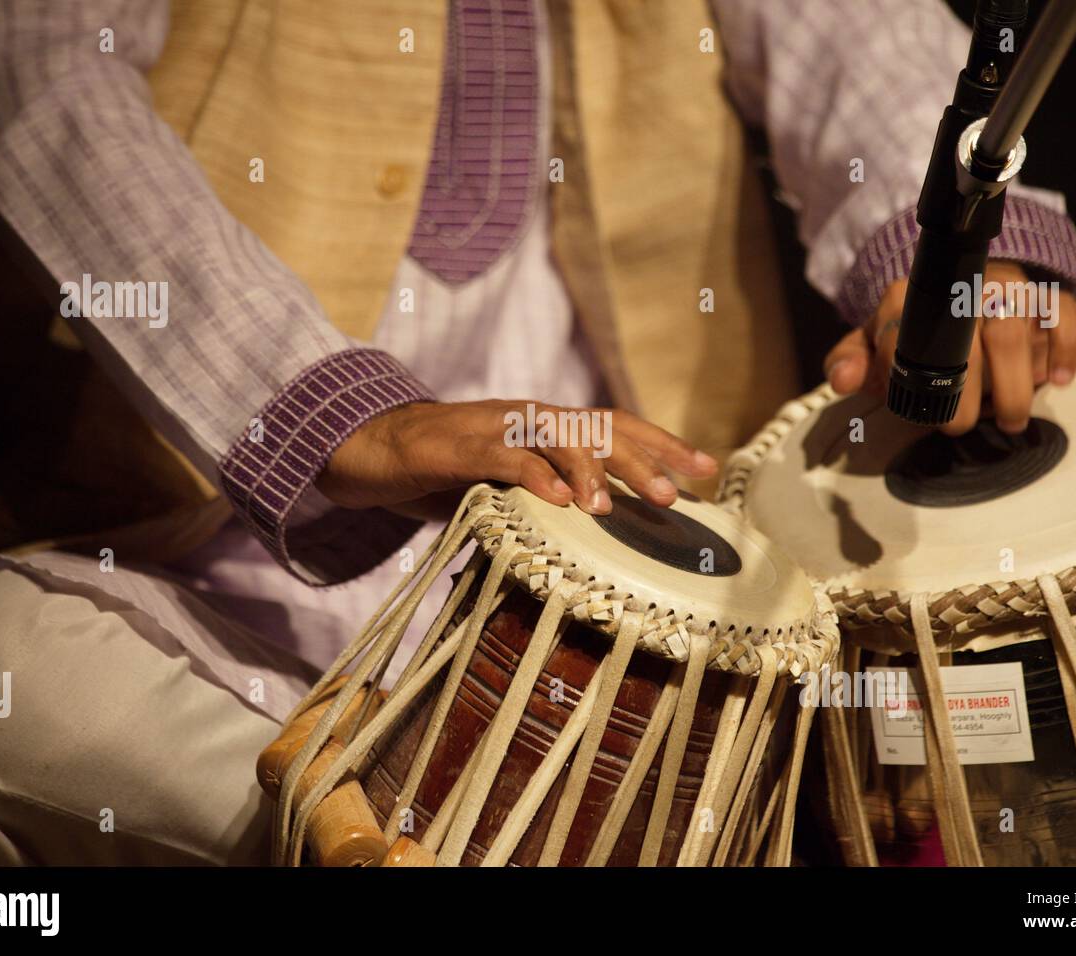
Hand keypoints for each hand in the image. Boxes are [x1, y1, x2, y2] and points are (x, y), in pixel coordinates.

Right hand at [318, 399, 717, 515]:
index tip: (706, 472)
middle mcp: (527, 419)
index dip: (662, 445)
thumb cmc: (442, 471)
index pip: (615, 427)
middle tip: (674, 494)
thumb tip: (596, 531)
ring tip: (613, 504)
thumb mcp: (504, 486)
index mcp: (545, 427)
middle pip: (596, 427)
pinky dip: (532, 474)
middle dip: (640, 458)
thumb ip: (545, 498)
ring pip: (554, 435)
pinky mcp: (456, 446)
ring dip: (588, 468)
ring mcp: (492, 428)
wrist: (370, 449)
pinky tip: (557, 498)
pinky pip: (501, 457)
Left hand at [823, 261, 1075, 434]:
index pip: (914, 335)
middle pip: (975, 338)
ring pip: (1018, 328)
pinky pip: (1062, 313)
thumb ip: (849, 363)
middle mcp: (962, 283)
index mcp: (911, 297)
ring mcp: (1006, 285)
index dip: (916, 379)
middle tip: (962, 426)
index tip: (916, 410)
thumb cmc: (906, 335)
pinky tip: (1057, 382)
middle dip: (972, 394)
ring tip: (1008, 419)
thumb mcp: (870, 348)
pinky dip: (1065, 349)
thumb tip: (843, 380)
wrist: (949, 295)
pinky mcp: (1042, 292)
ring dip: (1018, 384)